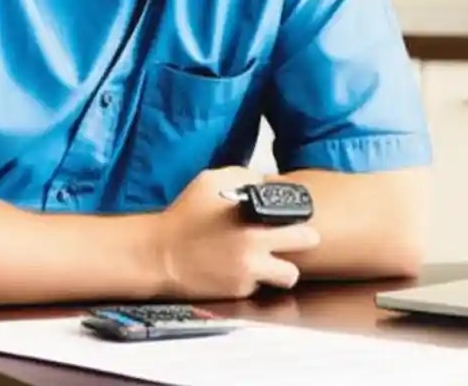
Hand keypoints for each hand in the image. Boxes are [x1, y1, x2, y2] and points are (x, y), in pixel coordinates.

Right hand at [156, 167, 320, 299]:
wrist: (159, 255)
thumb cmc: (185, 216)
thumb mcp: (212, 181)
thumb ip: (246, 176)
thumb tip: (268, 181)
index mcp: (252, 215)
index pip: (297, 210)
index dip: (297, 211)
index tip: (294, 213)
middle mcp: (256, 245)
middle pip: (308, 240)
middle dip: (303, 238)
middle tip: (293, 237)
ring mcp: (250, 272)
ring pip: (290, 274)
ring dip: (284, 267)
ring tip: (271, 260)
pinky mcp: (240, 291)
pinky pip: (262, 286)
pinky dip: (256, 279)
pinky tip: (242, 269)